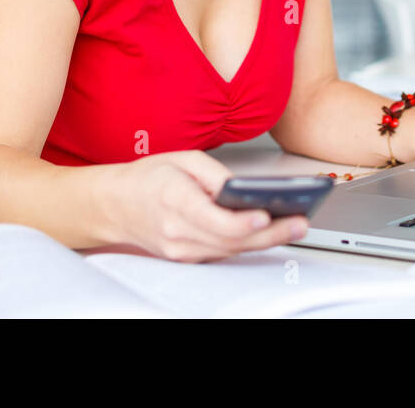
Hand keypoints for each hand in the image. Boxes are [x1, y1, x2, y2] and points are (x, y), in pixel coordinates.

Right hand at [102, 151, 307, 262]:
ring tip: (295, 225)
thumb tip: (243, 187)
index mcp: (175, 202)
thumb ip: (214, 173)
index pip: (215, 220)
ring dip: (265, 240)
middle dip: (271, 233)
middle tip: (300, 222)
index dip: (243, 221)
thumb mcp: (182, 158)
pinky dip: (247, 243)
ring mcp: (181, 250)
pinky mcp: (187, 257)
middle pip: (231, 240)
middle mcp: (178, 233)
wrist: (114, 205)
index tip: (266, 214)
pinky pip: (223, 252)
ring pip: (231, 250)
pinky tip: (270, 232)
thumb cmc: (147, 178)